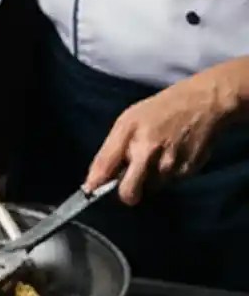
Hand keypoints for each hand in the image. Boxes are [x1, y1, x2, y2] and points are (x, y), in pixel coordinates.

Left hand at [84, 70, 238, 204]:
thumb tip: (90, 184)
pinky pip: (170, 182)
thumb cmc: (159, 110)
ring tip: (157, 153)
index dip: (98, 187)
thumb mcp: (126, 123)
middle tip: (130, 174)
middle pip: (130, 194)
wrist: (204, 102)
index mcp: (133, 142)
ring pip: (151, 187)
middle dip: (126, 189)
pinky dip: (167, 173)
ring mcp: (173, 166)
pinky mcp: (190, 170)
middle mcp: (152, 157)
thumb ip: (107, 155)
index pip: (108, 176)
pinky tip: (173, 153)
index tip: (92, 191)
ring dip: (149, 177)